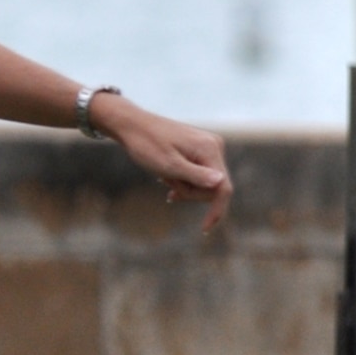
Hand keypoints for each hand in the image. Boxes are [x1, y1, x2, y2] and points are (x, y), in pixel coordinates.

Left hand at [93, 96, 232, 232]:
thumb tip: (221, 183)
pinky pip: (198, 174)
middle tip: (166, 184)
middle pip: (214, 187)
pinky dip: (183, 181)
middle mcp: (214, 146)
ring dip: (184, 186)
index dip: (216, 210)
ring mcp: (207, 147)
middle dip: (190, 192)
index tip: (204, 229)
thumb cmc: (146, 145)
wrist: (131, 126)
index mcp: (209, 149)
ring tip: (163, 177)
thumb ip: (195, 175)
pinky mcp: (199, 149)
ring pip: (204, 182)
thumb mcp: (168, 165)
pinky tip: (168, 181)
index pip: (224, 188)